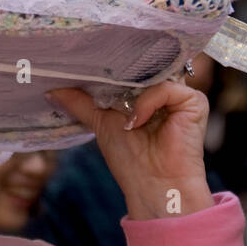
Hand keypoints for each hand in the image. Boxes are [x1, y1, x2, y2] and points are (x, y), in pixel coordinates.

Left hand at [47, 79, 213, 219]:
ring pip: (153, 74)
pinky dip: (147, 104)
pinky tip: (137, 122)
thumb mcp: (100, 122)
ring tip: (121, 116)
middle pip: (144, 65)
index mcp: (147, 92)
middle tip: (94, 70)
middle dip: (119, 69)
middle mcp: (165, 90)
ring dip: (131, 92)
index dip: (111, 66)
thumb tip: (51, 91)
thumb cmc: (130, 159)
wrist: (152, 183)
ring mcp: (181, 95)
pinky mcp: (195, 102)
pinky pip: (166, 89)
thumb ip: (81, 103)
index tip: (87, 62)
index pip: (131, 67)